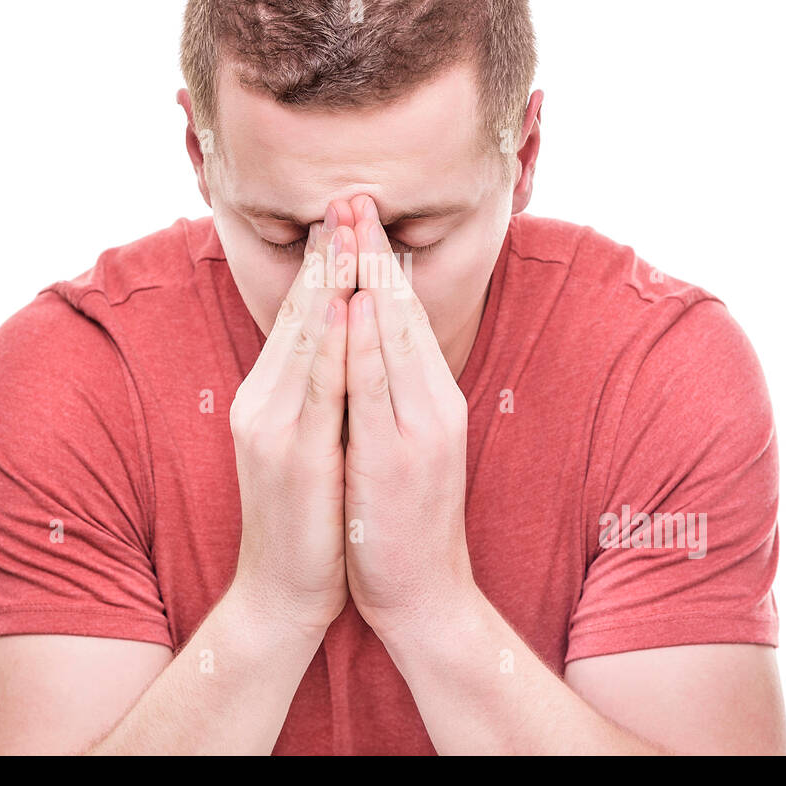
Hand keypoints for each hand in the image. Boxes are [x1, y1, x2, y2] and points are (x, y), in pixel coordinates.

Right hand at [229, 208, 357, 634]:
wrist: (282, 590)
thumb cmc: (306, 516)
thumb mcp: (304, 441)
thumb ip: (314, 389)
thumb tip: (338, 339)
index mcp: (268, 394)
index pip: (298, 314)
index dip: (323, 263)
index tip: (345, 215)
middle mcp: (263, 399)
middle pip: (299, 313)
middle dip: (327, 255)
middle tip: (348, 198)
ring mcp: (273, 425)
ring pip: (305, 338)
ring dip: (328, 280)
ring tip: (347, 229)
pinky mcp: (293, 454)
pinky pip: (317, 388)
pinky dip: (328, 343)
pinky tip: (341, 305)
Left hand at [342, 194, 476, 640]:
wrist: (422, 593)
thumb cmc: (402, 517)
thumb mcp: (403, 443)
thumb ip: (393, 393)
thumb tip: (372, 342)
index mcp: (431, 397)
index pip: (402, 313)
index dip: (378, 259)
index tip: (358, 211)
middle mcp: (432, 402)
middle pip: (400, 310)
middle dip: (373, 249)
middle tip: (355, 192)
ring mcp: (418, 427)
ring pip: (392, 335)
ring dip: (369, 275)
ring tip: (353, 222)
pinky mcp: (397, 455)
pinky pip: (375, 386)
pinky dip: (365, 339)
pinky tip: (355, 301)